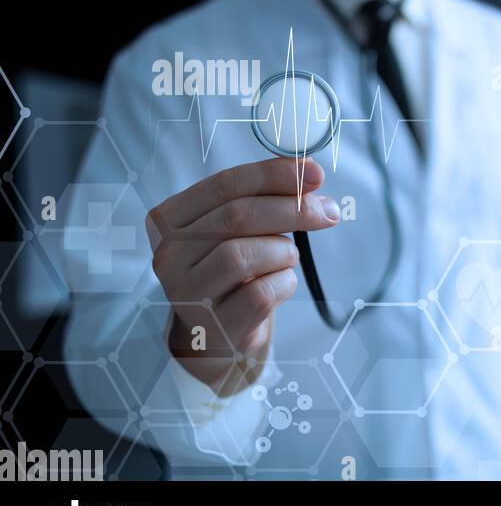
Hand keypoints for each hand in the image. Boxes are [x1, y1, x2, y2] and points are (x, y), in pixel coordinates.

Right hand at [146, 158, 338, 395]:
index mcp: (168, 219)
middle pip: (236, 217)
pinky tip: (281, 282)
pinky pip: (260, 294)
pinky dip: (284, 282)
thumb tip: (312, 176)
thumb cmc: (230, 269)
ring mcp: (187, 294)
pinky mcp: (214, 325)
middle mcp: (168, 255)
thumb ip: (264, 197)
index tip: (315, 173)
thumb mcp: (235, 228)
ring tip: (288, 258)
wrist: (215, 331)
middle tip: (328, 212)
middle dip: (291, 209)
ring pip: (242, 255)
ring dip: (282, 251)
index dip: (274, 175)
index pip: (224, 185)